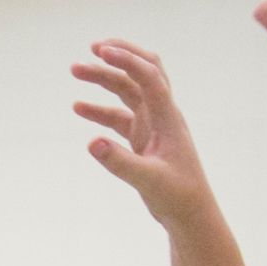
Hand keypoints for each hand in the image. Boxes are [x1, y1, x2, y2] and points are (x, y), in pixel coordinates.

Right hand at [73, 42, 217, 228]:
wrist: (191, 216)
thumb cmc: (178, 197)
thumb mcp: (148, 181)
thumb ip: (119, 162)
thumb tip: (91, 143)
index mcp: (168, 118)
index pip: (148, 76)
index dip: (126, 60)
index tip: (101, 52)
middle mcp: (161, 116)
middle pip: (138, 74)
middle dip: (117, 58)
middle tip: (91, 49)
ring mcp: (152, 126)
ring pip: (126, 93)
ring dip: (103, 80)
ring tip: (75, 71)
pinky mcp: (143, 140)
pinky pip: (119, 117)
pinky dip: (100, 110)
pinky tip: (79, 108)